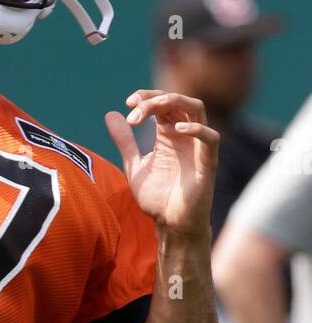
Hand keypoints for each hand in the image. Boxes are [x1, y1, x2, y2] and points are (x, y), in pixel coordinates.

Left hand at [105, 90, 218, 236]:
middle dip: (154, 98)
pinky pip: (211, 139)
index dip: (146, 96)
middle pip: (177, 101)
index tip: (128, 103)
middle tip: (134, 108)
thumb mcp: (134, 165)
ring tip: (152, 109)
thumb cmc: (157, 198)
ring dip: (174, 102)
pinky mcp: (208, 164)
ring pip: (197, 109)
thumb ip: (124, 141)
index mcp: (168, 135)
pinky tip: (176, 129)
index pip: (162, 102)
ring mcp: (197, 148)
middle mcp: (184, 136)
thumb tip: (110, 114)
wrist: (170, 226)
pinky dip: (197, 129)